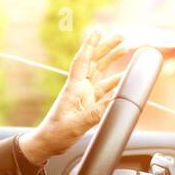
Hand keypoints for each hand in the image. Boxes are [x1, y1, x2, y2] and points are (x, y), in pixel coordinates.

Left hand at [19, 29, 132, 165]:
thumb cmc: (56, 133)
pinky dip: (114, 81)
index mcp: (73, 88)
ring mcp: (84, 95)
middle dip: (106, 47)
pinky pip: (104, 88)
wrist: (48, 143)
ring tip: (125, 48)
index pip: (82, 60)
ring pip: (100, 71)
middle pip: (94, 61)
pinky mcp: (88, 103)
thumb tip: (114, 101)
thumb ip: (95, 113)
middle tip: (121, 35)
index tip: (98, 31)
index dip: (90, 45)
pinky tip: (123, 77)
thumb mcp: (76, 124)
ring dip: (111, 59)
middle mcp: (79, 87)